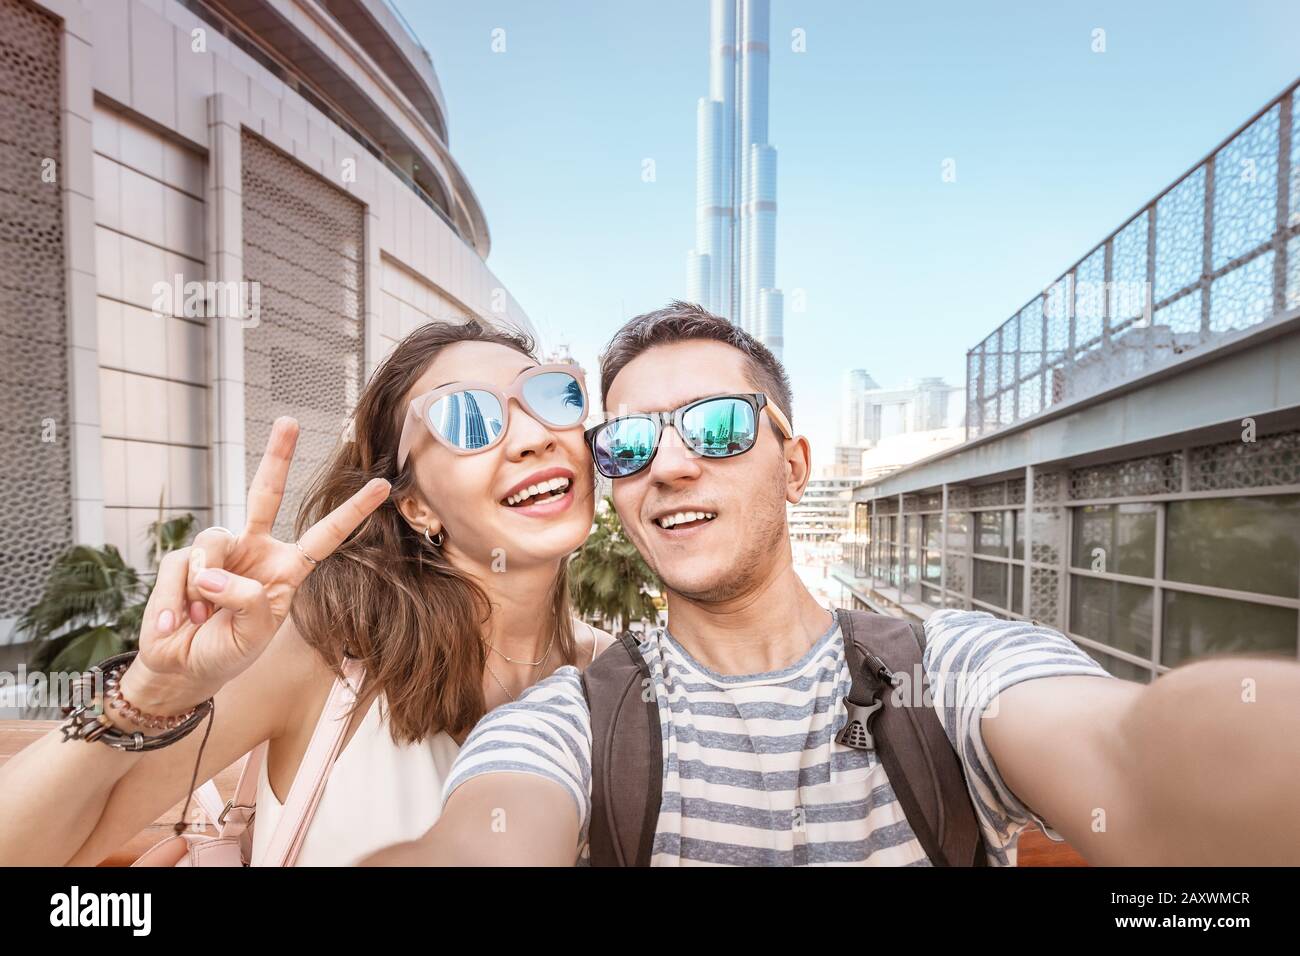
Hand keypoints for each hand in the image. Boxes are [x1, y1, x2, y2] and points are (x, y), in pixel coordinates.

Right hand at [119, 417, 389, 715]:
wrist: (182, 668)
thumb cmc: (227, 651)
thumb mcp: (253, 632)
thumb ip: (245, 600)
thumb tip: (212, 572)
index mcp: (286, 569)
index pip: (324, 536)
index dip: (353, 512)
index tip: (382, 485)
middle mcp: (255, 551)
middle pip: (265, 494)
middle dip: (277, 456)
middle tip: (289, 422)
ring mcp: (219, 553)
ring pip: (213, 544)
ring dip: (206, 586)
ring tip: (201, 617)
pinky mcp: (183, 561)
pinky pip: (183, 568)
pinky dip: (178, 600)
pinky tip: (178, 623)